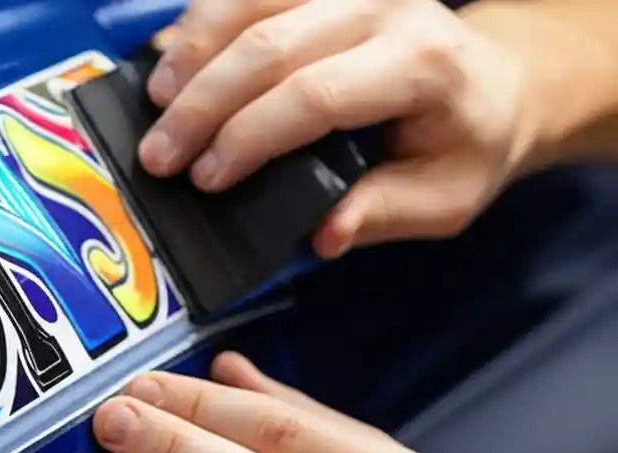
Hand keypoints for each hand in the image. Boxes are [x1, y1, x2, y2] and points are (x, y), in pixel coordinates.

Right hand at [141, 0, 538, 255]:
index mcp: (421, 68)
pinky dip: (201, 20)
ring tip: (154, 104)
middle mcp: (387, 10)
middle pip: (271, 45)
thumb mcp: (442, 200)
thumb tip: (323, 234)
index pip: (317, 95)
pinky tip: (172, 58)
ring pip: (252, 3)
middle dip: (201, 104)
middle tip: (157, 155)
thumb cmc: (462, 146)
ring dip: (191, 52)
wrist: (493, 81)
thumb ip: (382, 215)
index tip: (205, 180)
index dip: (250, 137)